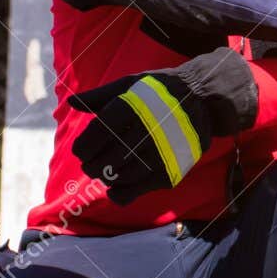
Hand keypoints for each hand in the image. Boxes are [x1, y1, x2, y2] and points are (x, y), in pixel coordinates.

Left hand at [67, 50, 258, 204]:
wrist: (204, 99)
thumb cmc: (161, 91)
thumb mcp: (131, 84)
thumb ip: (101, 96)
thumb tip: (72, 102)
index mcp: (130, 108)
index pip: (94, 137)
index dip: (83, 148)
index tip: (82, 151)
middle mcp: (145, 131)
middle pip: (104, 161)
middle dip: (92, 166)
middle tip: (92, 165)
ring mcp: (159, 154)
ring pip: (118, 178)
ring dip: (106, 177)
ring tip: (108, 171)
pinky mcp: (169, 171)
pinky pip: (135, 191)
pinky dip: (120, 193)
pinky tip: (116, 188)